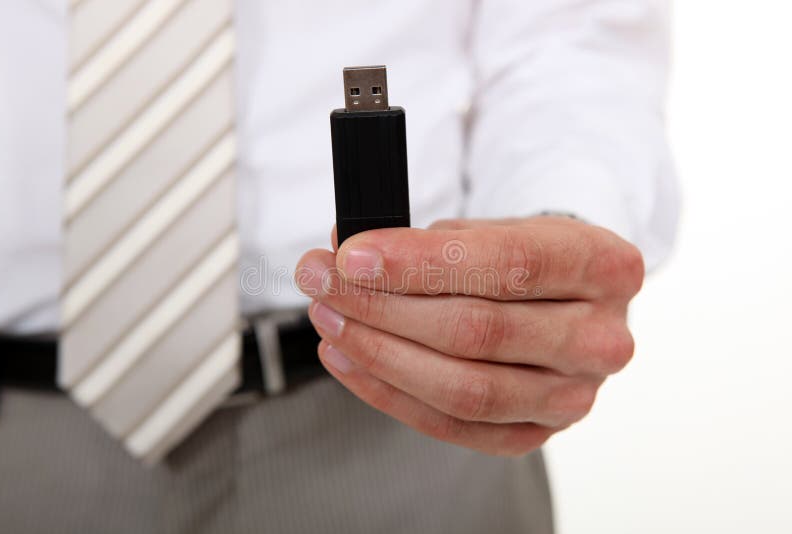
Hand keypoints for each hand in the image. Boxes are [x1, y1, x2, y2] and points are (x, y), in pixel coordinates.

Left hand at [295, 216, 644, 455]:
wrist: (567, 302)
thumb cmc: (526, 259)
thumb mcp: (493, 228)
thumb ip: (429, 240)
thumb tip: (347, 254)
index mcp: (603, 266)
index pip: (509, 264)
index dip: (422, 261)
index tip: (353, 255)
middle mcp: (600, 338)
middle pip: (478, 331)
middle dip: (383, 306)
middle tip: (322, 281)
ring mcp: (572, 396)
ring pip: (463, 388)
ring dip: (379, 353)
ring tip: (329, 319)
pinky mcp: (536, 432)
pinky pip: (452, 426)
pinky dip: (389, 394)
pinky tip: (349, 359)